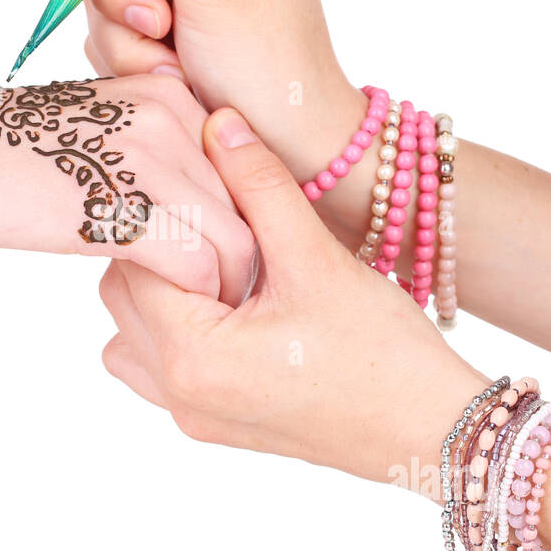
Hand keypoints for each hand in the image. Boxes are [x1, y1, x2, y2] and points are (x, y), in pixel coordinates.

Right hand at [0, 73, 255, 305]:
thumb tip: (177, 219)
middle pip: (250, 210)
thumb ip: (140, 161)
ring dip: (220, 296)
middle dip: (241, 270)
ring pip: (236, 245)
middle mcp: (172, 114)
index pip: (241, 174)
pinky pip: (196, 269)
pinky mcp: (124, 204)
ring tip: (194, 327)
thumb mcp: (82, 138)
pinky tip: (156, 322)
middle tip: (218, 314)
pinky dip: (188, 307)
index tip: (222, 276)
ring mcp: (152, 156)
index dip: (237, 232)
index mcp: (166, 93)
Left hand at [98, 107, 485, 484]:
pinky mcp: (214, 425)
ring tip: (225, 265)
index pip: (133, 261)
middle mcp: (178, 394)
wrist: (428, 428)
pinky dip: (178, 330)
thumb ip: (258, 184)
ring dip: (162, 292)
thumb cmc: (381, 351)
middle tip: (216, 222)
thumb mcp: (314, 257)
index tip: (199, 184)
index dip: (164, 215)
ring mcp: (193, 416)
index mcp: (191, 355)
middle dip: (160, 251)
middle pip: (121, 296)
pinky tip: (234, 304)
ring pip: (132, 334)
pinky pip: (161, 368)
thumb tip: (216, 122)